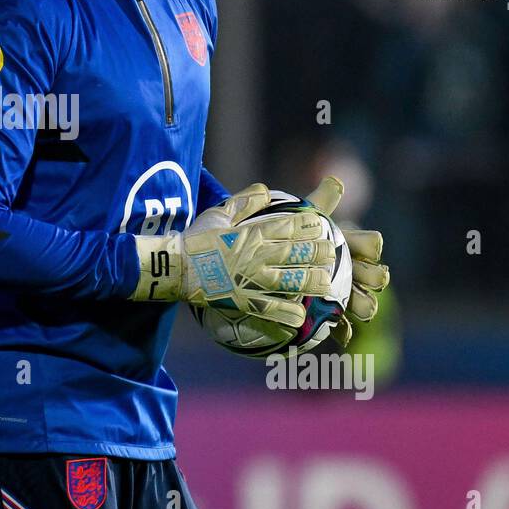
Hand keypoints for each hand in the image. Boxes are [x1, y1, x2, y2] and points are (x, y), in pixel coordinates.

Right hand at [129, 182, 336, 327]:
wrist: (175, 266)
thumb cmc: (195, 238)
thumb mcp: (218, 213)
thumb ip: (244, 201)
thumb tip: (266, 190)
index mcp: (251, 233)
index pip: (287, 227)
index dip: (308, 226)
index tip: (324, 226)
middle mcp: (255, 256)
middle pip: (294, 253)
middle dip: (316, 253)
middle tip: (333, 255)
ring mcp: (250, 279)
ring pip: (288, 280)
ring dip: (309, 282)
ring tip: (327, 284)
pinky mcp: (241, 299)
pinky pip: (267, 308)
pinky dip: (284, 313)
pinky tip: (300, 317)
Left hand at [306, 175, 389, 346]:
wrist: (273, 260)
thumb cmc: (294, 235)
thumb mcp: (305, 216)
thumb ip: (320, 202)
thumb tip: (334, 181)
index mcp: (349, 244)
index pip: (371, 245)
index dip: (370, 248)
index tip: (363, 249)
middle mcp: (352, 269)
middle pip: (374, 276)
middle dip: (373, 278)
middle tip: (364, 278)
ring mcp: (344, 292)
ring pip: (364, 302)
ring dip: (364, 304)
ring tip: (360, 309)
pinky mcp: (330, 312)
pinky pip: (343, 325)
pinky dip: (344, 330)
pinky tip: (343, 333)